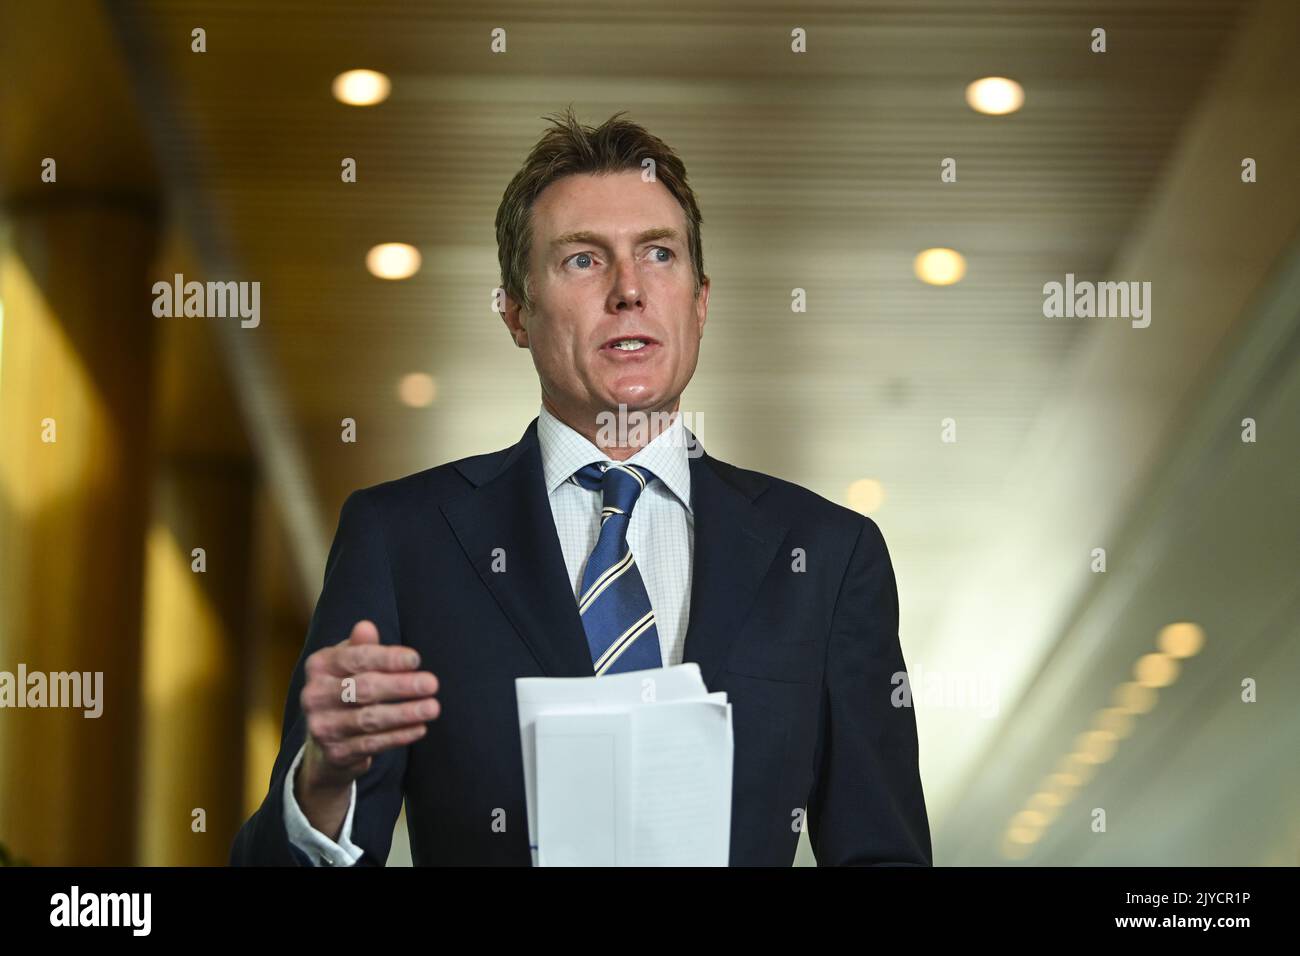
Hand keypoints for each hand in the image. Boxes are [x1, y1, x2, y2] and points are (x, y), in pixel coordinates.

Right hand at [294, 620, 438, 837]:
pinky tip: (420, 728)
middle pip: (364, 689)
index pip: (355, 658)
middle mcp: (314, 696)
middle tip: (432, 683)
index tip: (416, 659)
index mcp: (319, 666)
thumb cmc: (346, 690)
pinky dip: (399, 736)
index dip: (387, 659)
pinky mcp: (335, 753)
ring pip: (369, 719)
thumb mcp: (351, 665)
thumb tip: (366, 626)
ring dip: (405, 713)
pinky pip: (372, 744)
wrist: (326, 742)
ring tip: (433, 707)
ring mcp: (322, 727)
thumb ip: (361, 647)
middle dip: (401, 686)